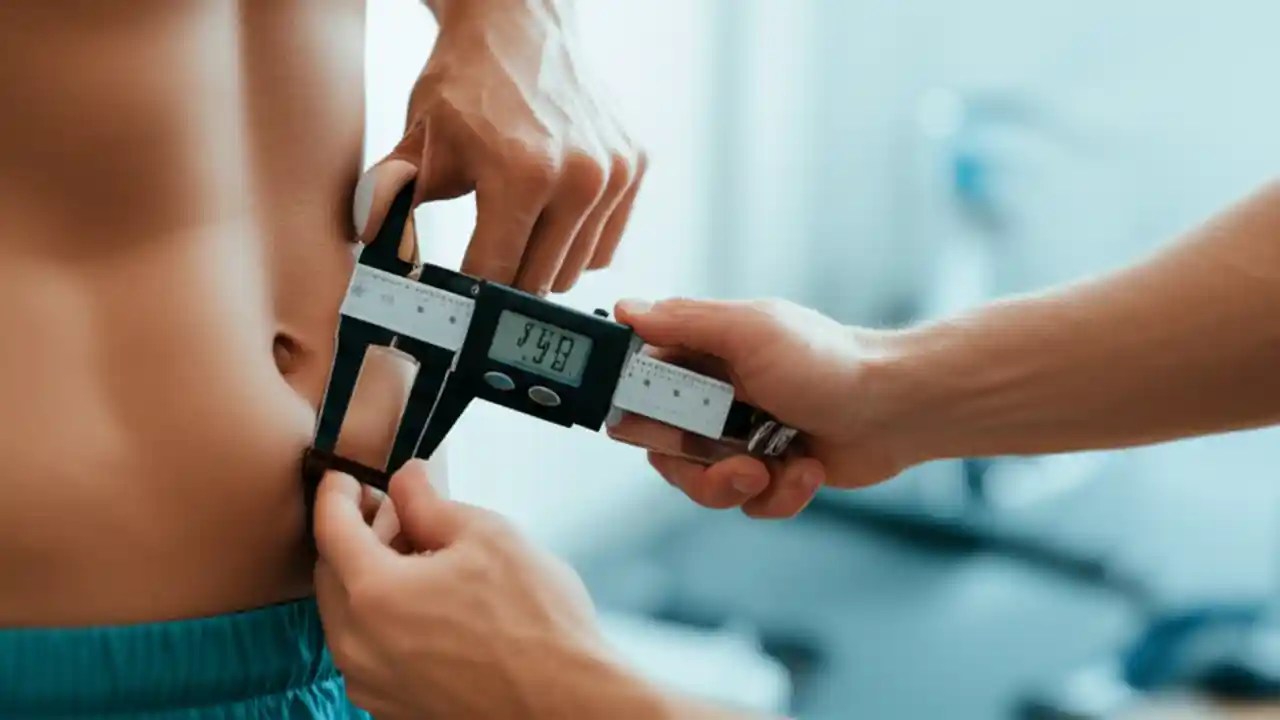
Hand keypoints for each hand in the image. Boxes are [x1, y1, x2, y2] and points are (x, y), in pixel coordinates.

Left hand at [312, 462, 662, 718]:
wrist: (567, 703)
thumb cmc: (536, 622)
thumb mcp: (486, 535)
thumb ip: (429, 503)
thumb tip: (406, 482)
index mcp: (374, 594)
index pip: (330, 528)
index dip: (336, 492)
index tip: (345, 477)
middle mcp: (357, 646)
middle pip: (332, 573)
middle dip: (357, 535)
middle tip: (396, 512)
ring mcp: (372, 684)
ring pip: (349, 614)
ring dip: (371, 578)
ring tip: (422, 556)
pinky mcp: (392, 707)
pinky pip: (369, 650)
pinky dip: (384, 618)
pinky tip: (429, 603)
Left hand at [358, 0, 645, 294]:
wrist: (518, 24)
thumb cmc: (467, 82)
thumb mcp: (418, 141)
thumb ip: (391, 199)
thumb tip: (369, 243)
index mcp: (522, 173)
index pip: (495, 272)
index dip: (468, 291)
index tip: (453, 295)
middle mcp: (579, 177)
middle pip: (538, 280)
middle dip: (505, 277)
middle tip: (480, 253)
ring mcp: (614, 173)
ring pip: (575, 271)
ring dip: (542, 262)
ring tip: (514, 227)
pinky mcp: (634, 168)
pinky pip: (605, 245)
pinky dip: (576, 244)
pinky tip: (549, 216)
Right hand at [613, 298, 906, 517]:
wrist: (896, 409)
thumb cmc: (828, 361)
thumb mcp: (749, 331)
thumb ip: (684, 322)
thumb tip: (627, 309)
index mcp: (704, 356)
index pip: (642, 389)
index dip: (644, 415)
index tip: (669, 429)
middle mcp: (718, 397)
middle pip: (667, 450)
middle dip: (698, 468)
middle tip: (737, 466)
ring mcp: (744, 437)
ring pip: (705, 484)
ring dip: (740, 487)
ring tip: (776, 470)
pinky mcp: (773, 471)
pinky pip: (750, 503)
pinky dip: (779, 495)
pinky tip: (807, 470)